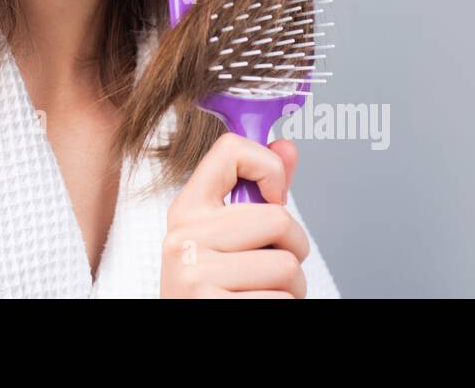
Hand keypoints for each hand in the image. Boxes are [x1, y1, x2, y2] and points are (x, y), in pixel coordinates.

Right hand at [160, 133, 308, 297]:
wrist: (193, 328)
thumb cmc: (216, 289)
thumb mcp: (229, 237)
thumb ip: (260, 192)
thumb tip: (286, 147)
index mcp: (187, 210)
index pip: (230, 151)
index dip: (268, 166)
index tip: (275, 196)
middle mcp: (183, 237)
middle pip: (278, 219)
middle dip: (292, 249)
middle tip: (268, 269)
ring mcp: (193, 274)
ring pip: (287, 266)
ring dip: (290, 289)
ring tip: (261, 294)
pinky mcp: (210, 305)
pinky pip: (281, 302)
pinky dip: (282, 311)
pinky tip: (253, 308)